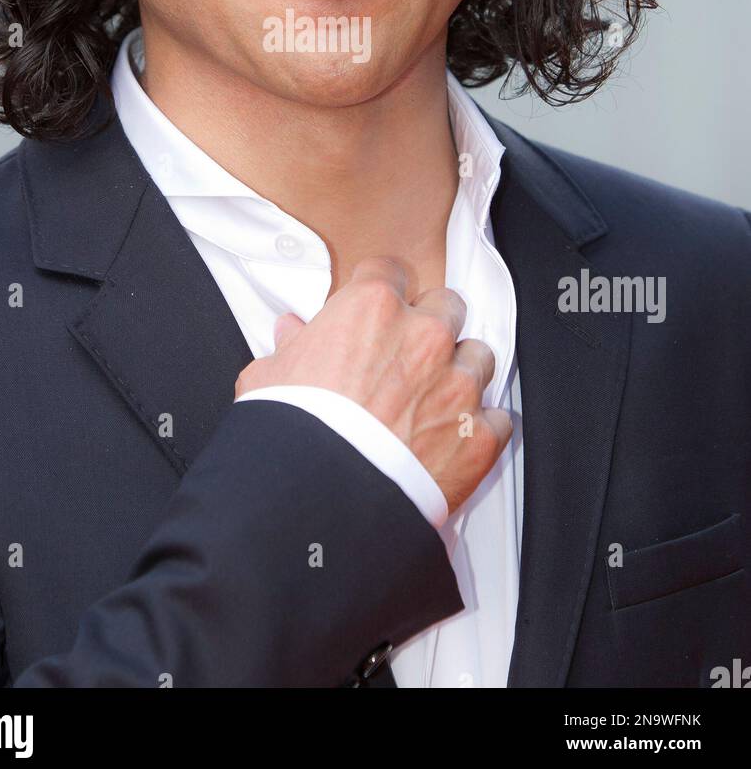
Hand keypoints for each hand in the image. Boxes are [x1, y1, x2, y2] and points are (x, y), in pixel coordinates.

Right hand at [235, 255, 512, 515]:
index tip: (377, 309)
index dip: (381, 291)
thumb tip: (290, 333)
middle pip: (446, 306)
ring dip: (460, 373)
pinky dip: (478, 427)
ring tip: (431, 401)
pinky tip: (450, 440)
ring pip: (479, 356)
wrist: (322, 498)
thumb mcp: (271, 377)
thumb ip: (289, 348)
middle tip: (407, 355)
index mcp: (373, 308)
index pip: (390, 270)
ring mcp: (457, 384)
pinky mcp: (478, 434)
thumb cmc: (295, 436)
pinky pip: (498, 418)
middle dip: (430, 326)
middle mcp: (424, 336)